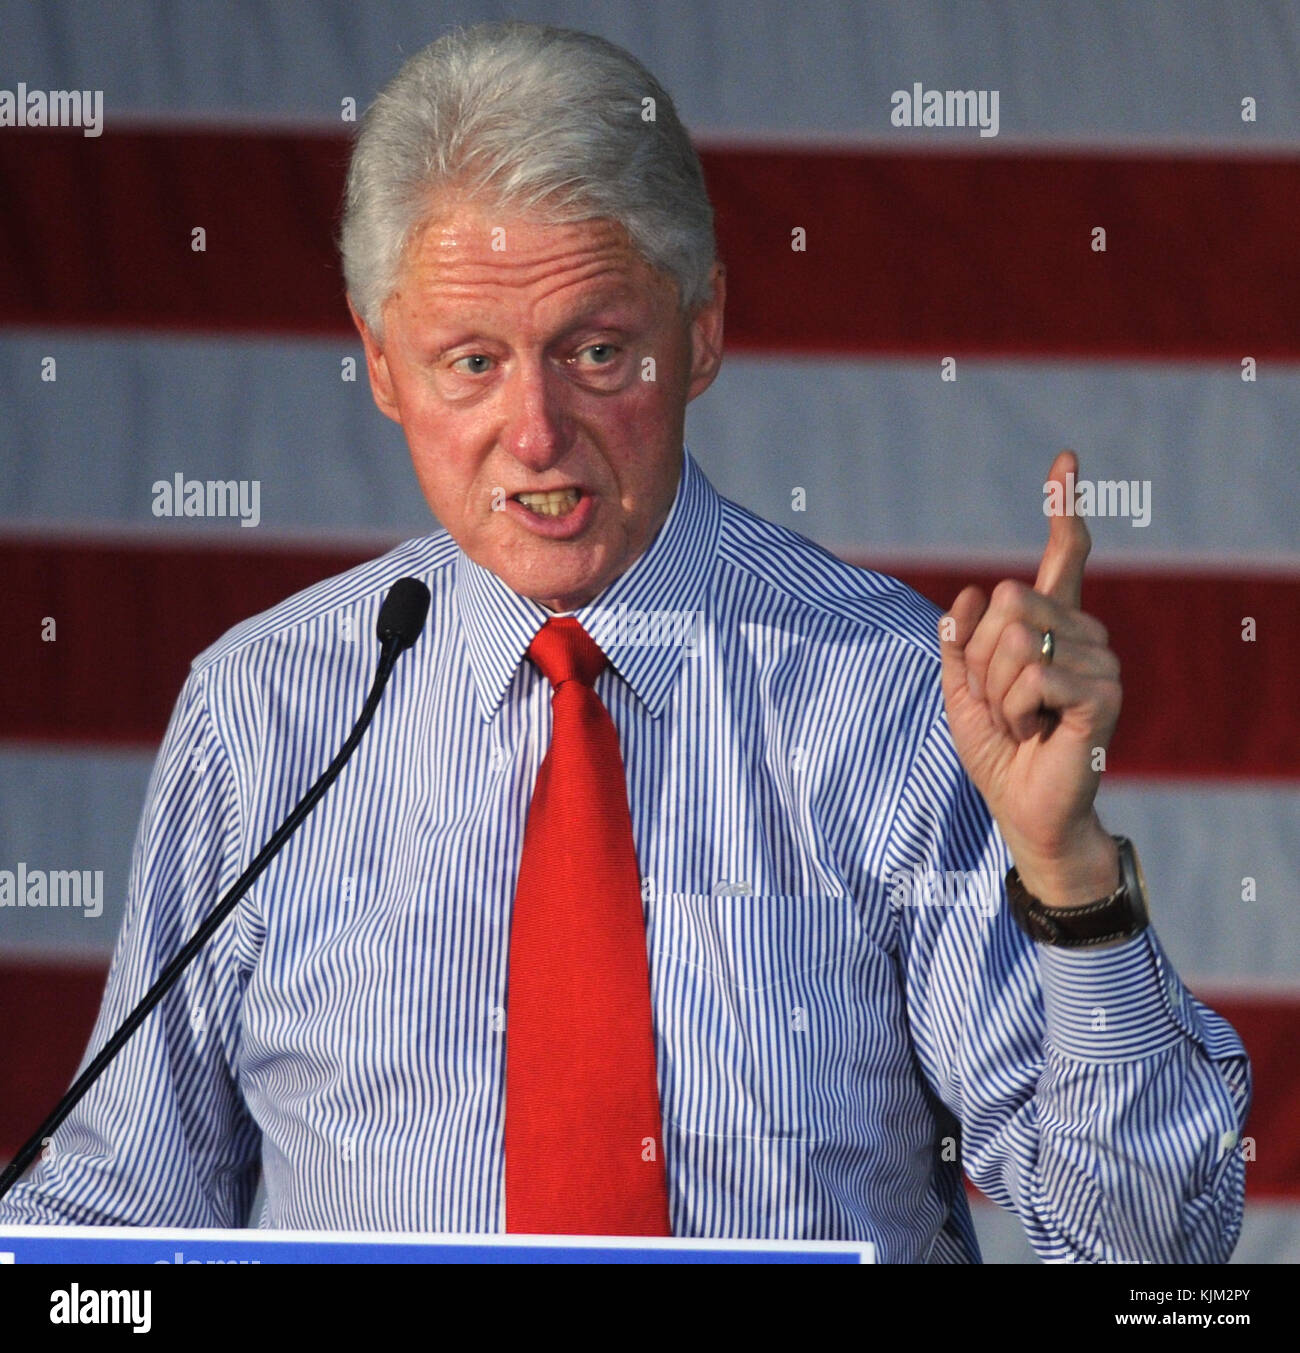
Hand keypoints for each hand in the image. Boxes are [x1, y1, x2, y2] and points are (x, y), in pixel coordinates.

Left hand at [938, 450, 1121, 906]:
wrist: (1023, 810)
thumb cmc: (999, 754)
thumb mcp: (960, 694)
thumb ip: (960, 644)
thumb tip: (969, 592)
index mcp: (1053, 628)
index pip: (1065, 555)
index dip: (1063, 505)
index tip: (1064, 458)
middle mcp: (1085, 634)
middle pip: (1010, 601)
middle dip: (979, 657)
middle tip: (996, 702)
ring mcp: (1100, 663)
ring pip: (1015, 643)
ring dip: (995, 693)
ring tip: (1020, 724)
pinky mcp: (1102, 696)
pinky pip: (1033, 677)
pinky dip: (1014, 710)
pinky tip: (1034, 733)